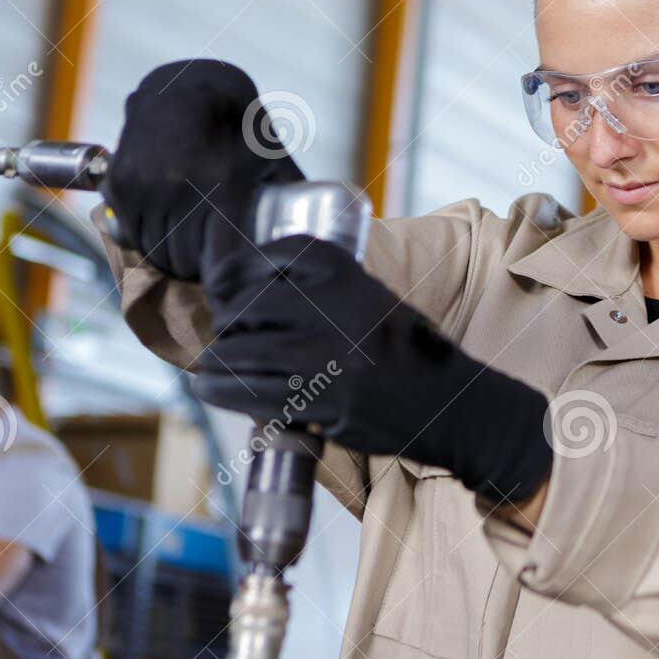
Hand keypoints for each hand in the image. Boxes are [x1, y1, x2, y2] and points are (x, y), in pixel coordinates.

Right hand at [102, 59, 303, 280]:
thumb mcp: (275, 161)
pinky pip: (129, 230)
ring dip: (169, 256)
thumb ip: (292, 198)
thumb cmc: (242, 130)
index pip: (223, 259)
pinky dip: (143, 236)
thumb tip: (315, 243)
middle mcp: (181, 186)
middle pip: (185, 260)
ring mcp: (146, 185)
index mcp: (226, 185)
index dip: (227, 277)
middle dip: (197, 269)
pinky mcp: (120, 183)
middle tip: (209, 263)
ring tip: (188, 245)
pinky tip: (162, 224)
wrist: (189, 88)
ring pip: (155, 250)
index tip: (233, 280)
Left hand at [191, 235, 553, 502]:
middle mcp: (336, 310)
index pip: (275, 256)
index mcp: (350, 276)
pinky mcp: (324, 402)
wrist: (447, 401)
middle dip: (226, 320)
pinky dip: (223, 391)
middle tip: (226, 332)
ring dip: (218, 360)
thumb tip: (259, 283)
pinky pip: (255, 394)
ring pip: (244, 353)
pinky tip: (211, 388)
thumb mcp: (373, 298)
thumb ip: (328, 288)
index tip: (226, 283)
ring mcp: (329, 359)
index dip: (240, 270)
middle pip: (248, 305)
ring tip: (211, 365)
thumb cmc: (407, 349)